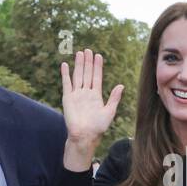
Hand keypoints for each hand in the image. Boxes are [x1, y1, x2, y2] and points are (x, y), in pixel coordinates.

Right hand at [61, 48, 122, 167]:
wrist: (85, 136)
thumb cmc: (98, 127)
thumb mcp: (109, 111)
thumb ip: (114, 98)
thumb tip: (121, 85)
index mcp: (96, 95)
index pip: (97, 77)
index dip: (98, 66)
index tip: (98, 56)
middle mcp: (86, 93)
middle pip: (87, 73)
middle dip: (88, 62)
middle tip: (88, 50)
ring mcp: (76, 94)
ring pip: (78, 76)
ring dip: (78, 65)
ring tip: (79, 53)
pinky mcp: (68, 98)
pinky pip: (66, 84)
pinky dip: (65, 74)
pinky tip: (65, 65)